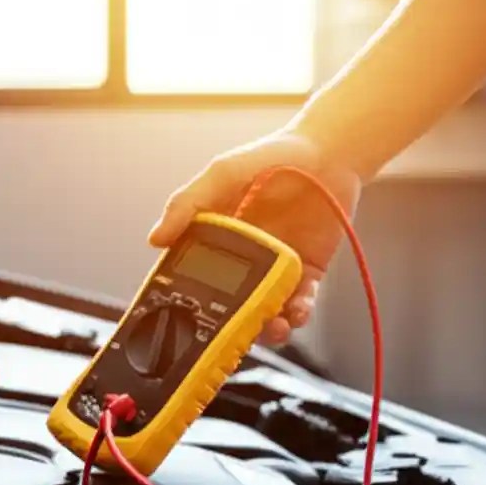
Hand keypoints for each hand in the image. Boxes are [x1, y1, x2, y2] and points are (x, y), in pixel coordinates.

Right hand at [148, 129, 361, 345]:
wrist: (331, 150)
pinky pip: (301, 301)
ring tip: (271, 328)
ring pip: (265, 310)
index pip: (194, 277)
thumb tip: (154, 239)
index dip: (187, 302)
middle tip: (232, 334)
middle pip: (230, 304)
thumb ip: (188, 204)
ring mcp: (276, 267)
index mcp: (215, 238)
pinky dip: (298, 313)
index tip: (183, 320)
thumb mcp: (221, 174)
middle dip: (231, 325)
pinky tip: (296, 312)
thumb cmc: (272, 155)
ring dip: (267, 327)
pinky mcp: (308, 271)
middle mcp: (243, 257)